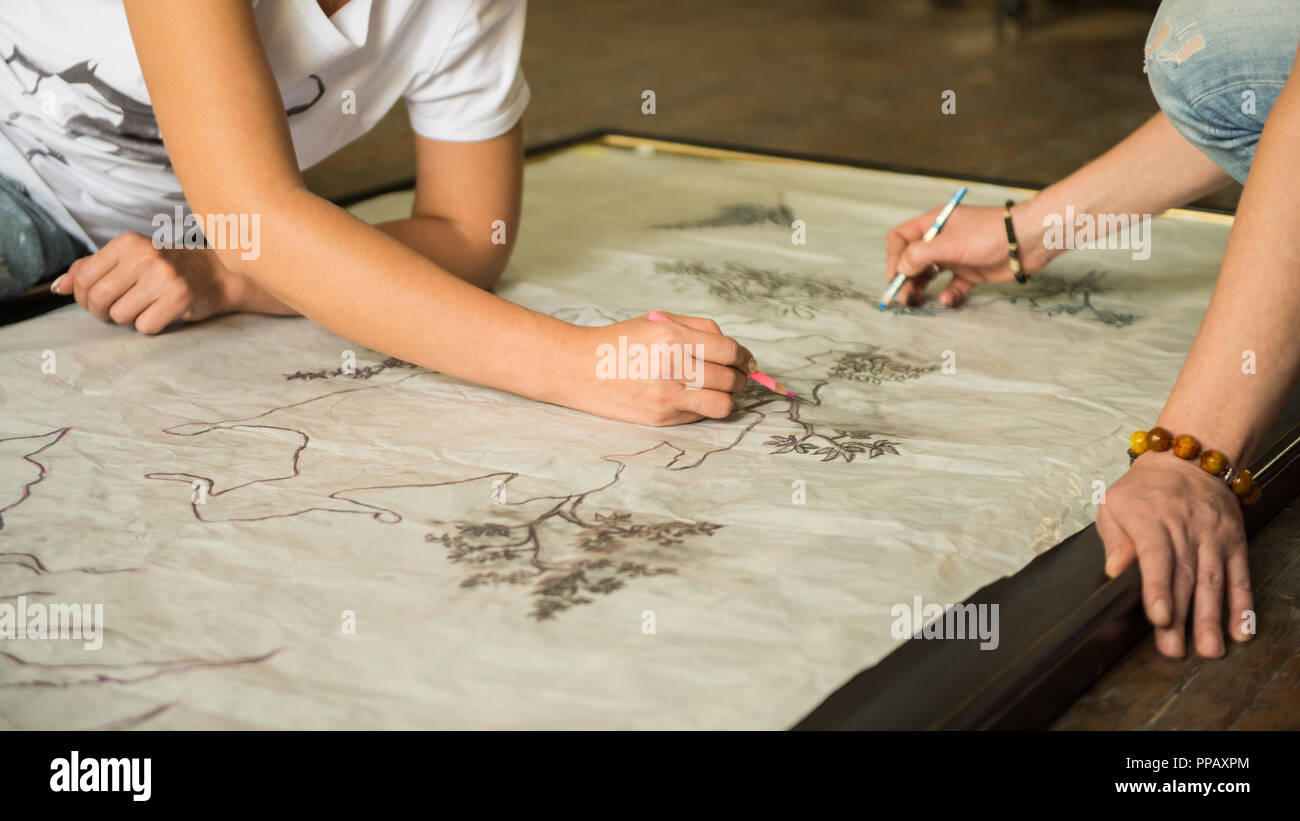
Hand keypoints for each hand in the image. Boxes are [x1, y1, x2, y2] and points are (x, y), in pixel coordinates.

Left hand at [52, 232, 240, 333]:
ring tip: (146, 307)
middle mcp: (145, 256)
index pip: (84, 279)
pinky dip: (151, 326)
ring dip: (130, 319)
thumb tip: (59, 287)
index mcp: (128, 243)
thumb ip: (91, 269)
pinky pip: (145, 327)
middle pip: (99, 300)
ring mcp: (163, 277)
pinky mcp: (180, 298)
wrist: (217, 274)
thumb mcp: (129, 259)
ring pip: (120, 316)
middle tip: (120, 308)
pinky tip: (162, 313)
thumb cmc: (167, 268)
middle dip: (104, 312)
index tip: (101, 299)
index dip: (86, 297)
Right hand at [552, 312, 755, 425]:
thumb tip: (736, 350)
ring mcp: (667, 396)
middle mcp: (671, 366)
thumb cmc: (621, 342)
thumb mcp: (658, 321)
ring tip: (721, 390)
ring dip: (728, 397)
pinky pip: (700, 415)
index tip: (745, 360)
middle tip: (736, 376)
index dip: (744, 357)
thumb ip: (699, 329)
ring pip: (722, 404)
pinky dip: (704, 406)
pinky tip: (693, 396)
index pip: (729, 351)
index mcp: (672, 336)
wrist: (581, 369)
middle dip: (739, 378)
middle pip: (729, 379)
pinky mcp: (661, 416)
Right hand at [885, 203, 1049, 307]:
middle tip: (903, 298)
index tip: (895, 277)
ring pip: (928, 276)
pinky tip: (947, 300)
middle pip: (911, 260)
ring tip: (917, 301)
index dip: (893, 257)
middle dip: (905, 279)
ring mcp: (956, 257)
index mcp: (934, 224)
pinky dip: (947, 296)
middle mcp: (941, 240)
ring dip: (920, 289)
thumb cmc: (990, 234)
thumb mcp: (949, 242)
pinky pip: (951, 287)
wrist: (1028, 240)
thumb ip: (920, 255)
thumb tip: (900, 269)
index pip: (901, 238)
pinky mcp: (971, 273)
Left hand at [1096, 452, 1253, 657]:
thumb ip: (1113, 538)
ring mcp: (1213, 537)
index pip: (1157, 556)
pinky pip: (1240, 576)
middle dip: (1181, 616)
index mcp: (1151, 519)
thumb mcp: (1114, 503)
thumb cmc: (1143, 489)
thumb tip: (1114, 570)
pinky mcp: (1234, 542)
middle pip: (1184, 576)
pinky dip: (1243, 604)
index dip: (1158, 588)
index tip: (1159, 616)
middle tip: (1174, 648)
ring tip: (1209, 649)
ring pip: (1214, 580)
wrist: (1187, 461)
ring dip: (1211, 617)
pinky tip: (1241, 629)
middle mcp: (1186, 528)